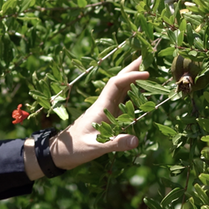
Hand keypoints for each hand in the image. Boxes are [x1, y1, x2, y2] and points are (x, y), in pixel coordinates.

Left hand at [24, 57, 147, 178]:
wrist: (61, 151)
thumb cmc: (76, 148)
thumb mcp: (96, 147)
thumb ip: (115, 143)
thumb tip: (136, 140)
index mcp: (100, 106)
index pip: (116, 84)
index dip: (131, 76)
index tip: (147, 73)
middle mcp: (103, 104)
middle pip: (118, 80)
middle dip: (132, 69)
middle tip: (147, 57)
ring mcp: (104, 108)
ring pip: (119, 88)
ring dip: (131, 78)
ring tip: (146, 69)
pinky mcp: (106, 115)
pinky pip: (120, 98)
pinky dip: (130, 91)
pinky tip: (137, 90)